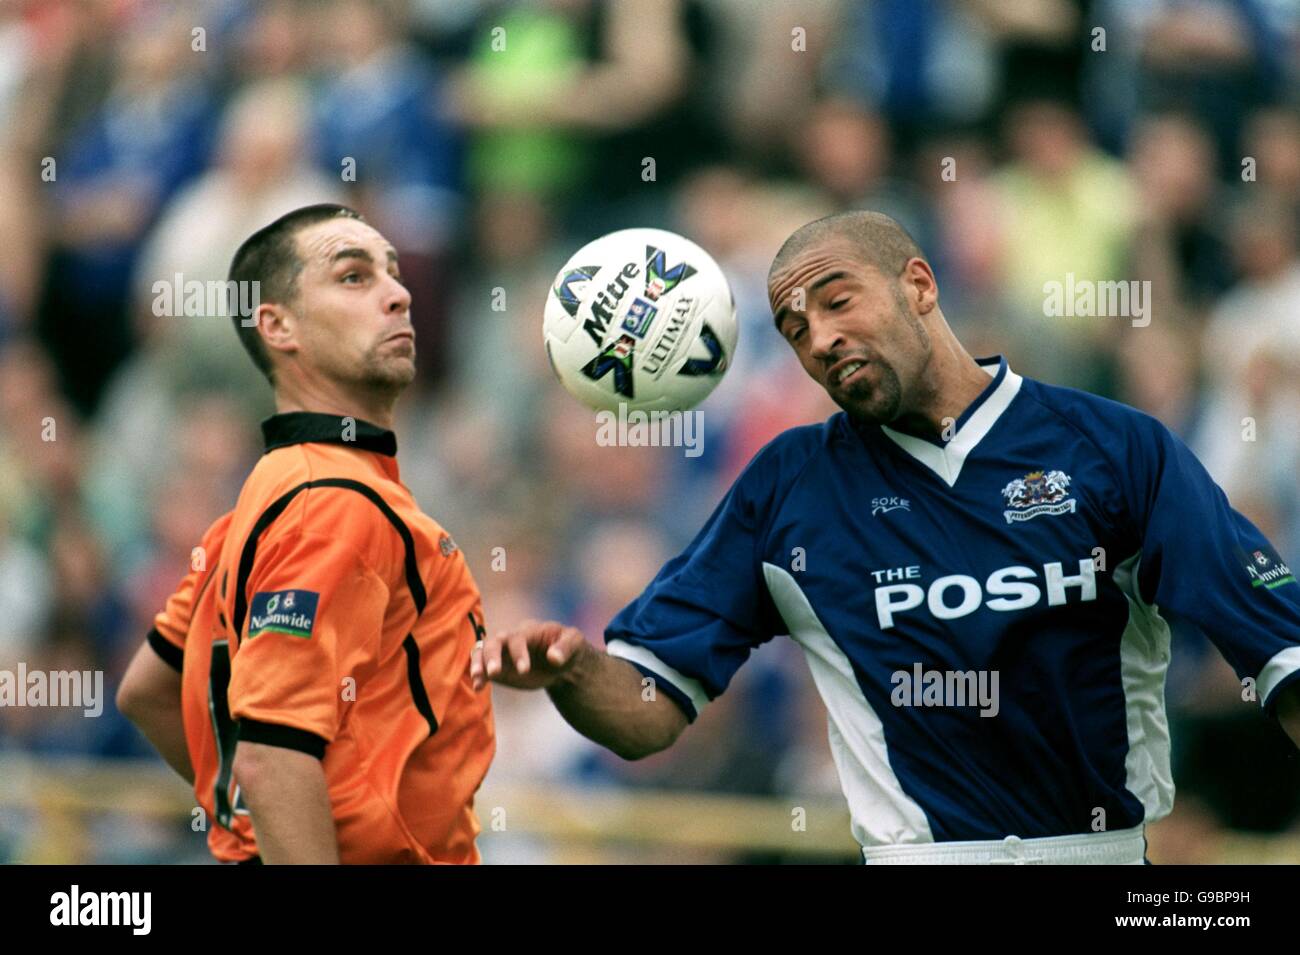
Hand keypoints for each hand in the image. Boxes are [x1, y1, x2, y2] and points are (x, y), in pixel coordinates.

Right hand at [471, 619, 587, 690]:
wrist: (562, 663)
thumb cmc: (569, 647)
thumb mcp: (575, 642)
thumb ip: (565, 648)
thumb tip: (553, 658)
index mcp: (529, 630)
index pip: (518, 638)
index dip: (518, 653)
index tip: (524, 671)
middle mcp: (511, 639)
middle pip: (494, 642)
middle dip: (492, 657)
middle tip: (494, 673)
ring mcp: (502, 653)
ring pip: (482, 652)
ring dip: (478, 664)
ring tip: (478, 681)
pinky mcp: (498, 668)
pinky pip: (482, 668)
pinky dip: (478, 676)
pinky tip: (478, 688)